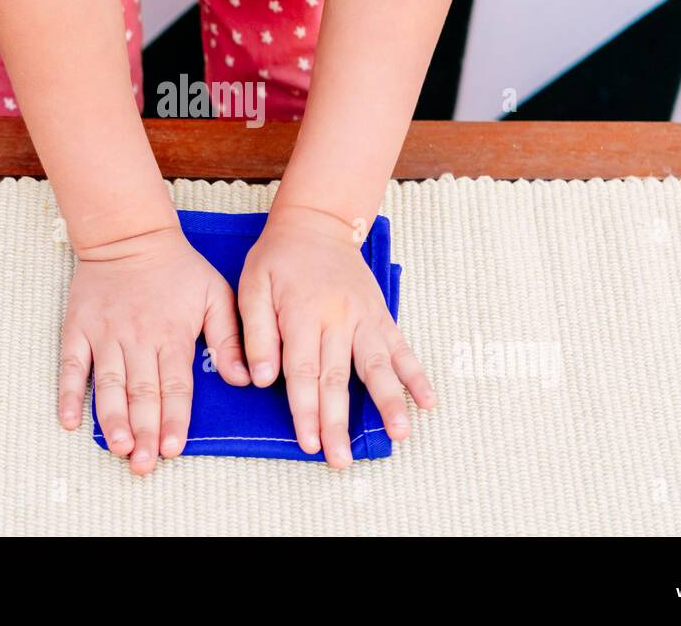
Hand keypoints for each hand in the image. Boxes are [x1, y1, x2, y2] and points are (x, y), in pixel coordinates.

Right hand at [58, 225, 250, 474]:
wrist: (128, 235)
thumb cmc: (177, 268)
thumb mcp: (216, 294)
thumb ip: (230, 338)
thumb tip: (243, 378)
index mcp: (172, 335)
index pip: (175, 386)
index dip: (174, 420)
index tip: (172, 449)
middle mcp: (138, 339)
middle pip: (142, 393)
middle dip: (143, 431)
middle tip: (143, 464)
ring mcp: (105, 335)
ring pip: (108, 385)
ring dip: (112, 418)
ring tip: (117, 447)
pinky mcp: (78, 329)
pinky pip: (70, 366)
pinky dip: (68, 394)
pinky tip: (69, 421)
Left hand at [238, 205, 434, 467]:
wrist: (316, 223)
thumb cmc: (277, 258)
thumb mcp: (252, 286)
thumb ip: (257, 333)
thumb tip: (262, 378)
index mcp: (301, 314)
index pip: (303, 372)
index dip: (305, 410)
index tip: (308, 443)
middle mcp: (337, 319)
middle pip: (338, 378)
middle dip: (339, 422)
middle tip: (341, 458)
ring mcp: (364, 317)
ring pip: (377, 366)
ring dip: (390, 402)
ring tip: (399, 434)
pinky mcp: (381, 315)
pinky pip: (401, 348)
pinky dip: (416, 375)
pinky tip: (428, 401)